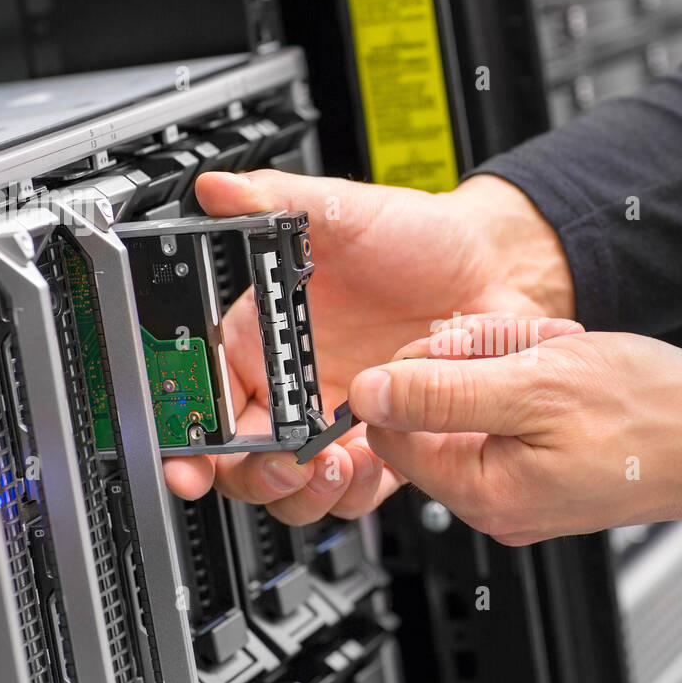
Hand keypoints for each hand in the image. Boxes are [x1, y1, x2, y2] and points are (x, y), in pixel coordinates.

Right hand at [162, 170, 574, 523]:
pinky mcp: (387, 445)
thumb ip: (277, 202)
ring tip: (326, 465)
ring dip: (298, 491)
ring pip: (293, 488)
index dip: (185, 434)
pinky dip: (353, 493)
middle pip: (239, 459)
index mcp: (264, 338)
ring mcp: (339, 421)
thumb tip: (218, 189)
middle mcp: (294, 387)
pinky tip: (370, 463)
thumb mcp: (344, 214)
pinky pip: (355, 492)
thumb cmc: (420, 239)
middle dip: (246, 474)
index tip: (186, 457)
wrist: (496, 269)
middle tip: (275, 462)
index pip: (206, 397)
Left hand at [349, 318, 681, 544]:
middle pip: (434, 419)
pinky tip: (569, 367)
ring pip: (477, 411)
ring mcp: (526, 494)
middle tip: (520, 346)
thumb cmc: (653, 415)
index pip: (390, 432)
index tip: (457, 344)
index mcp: (482, 494)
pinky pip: (515, 420)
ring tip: (557, 353)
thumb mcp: (533, 385)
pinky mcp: (552, 476)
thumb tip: (367, 395)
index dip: (413, 374)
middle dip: (472, 365)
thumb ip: (440, 393)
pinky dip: (535, 383)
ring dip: (508, 366)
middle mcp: (497, 505)